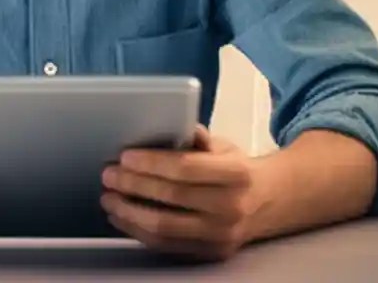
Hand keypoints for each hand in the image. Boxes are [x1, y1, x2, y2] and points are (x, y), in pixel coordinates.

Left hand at [101, 125, 267, 260]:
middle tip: (108, 175)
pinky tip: (121, 217)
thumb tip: (169, 124)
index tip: (124, 156)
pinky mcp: (210, 253)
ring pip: (164, 226)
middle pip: (171, 196)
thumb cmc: (236, 171)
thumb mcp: (223, 147)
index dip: (151, 162)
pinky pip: (166, 245)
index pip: (185, 168)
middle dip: (132, 184)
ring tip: (108, 197)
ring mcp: (221, 235)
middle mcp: (231, 207)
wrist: (269, 203)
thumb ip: (196, 138)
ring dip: (129, 211)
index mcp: (235, 174)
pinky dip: (138, 231)